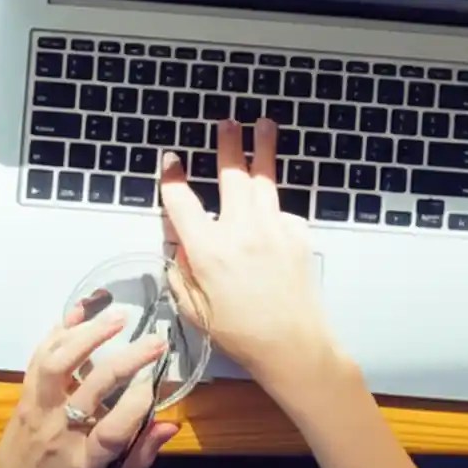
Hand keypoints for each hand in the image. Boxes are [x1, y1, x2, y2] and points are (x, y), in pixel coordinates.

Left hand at [0, 303, 179, 467]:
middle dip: (127, 359)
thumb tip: (169, 424)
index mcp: (84, 461)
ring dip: (87, 334)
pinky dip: (57, 333)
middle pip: (92, 387)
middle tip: (155, 339)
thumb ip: (138, 458)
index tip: (158, 382)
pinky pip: (39, 359)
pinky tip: (78, 313)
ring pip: (57, 364)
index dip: (136, 404)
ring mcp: (38, 410)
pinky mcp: (24, 397)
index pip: (113, 429)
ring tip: (117, 316)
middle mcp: (59, 431)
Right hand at [159, 118, 349, 389]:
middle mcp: (240, 232)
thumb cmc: (238, 332)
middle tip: (227, 123)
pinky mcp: (297, 236)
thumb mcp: (192, 307)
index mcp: (207, 251)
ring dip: (263, 149)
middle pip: (231, 174)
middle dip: (228, 144)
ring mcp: (273, 230)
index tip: (171, 160)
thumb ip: (181, 269)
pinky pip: (282, 212)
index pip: (182, 201)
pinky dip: (274, 208)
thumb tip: (181, 242)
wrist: (292, 345)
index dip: (172, 177)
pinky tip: (271, 215)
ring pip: (265, 179)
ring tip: (264, 125)